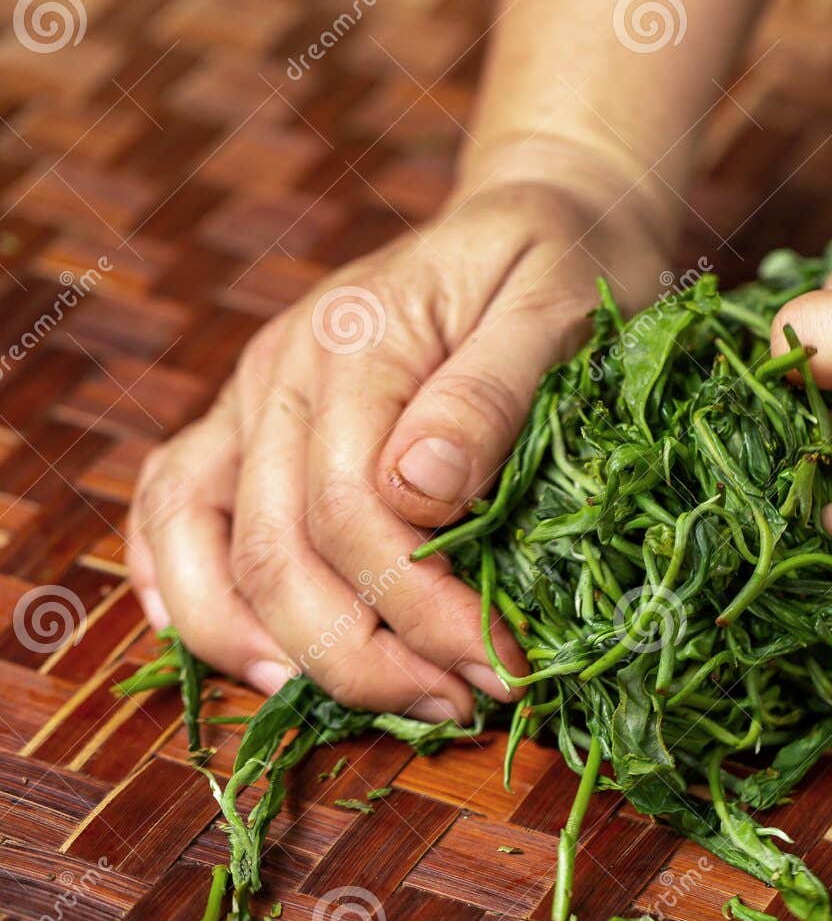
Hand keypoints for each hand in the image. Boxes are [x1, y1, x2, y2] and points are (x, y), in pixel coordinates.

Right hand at [128, 142, 672, 718]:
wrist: (541, 213)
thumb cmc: (565, 262)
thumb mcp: (560, 308)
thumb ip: (491, 393)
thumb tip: (419, 494)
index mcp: (357, 341)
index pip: (355, 513)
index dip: (422, 611)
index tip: (505, 669)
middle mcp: (281, 370)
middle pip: (275, 552)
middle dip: (364, 656)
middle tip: (461, 706)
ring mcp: (254, 395)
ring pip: (202, 545)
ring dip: (269, 649)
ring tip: (369, 706)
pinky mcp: (252, 420)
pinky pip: (176, 510)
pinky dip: (187, 592)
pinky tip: (247, 655)